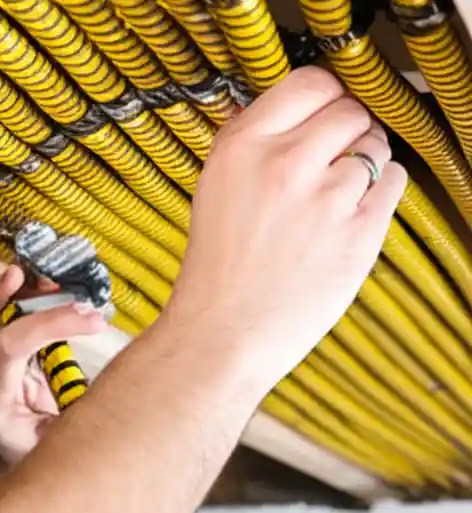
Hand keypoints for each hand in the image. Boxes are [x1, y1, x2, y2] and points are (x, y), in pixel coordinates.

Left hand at [0, 264, 108, 465]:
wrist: (22, 456)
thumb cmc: (43, 454)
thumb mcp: (63, 442)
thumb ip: (79, 415)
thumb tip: (116, 386)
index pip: (7, 349)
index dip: (50, 326)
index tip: (94, 321)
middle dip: (34, 300)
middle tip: (72, 288)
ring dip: (27, 291)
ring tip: (62, 281)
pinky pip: (0, 312)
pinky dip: (24, 295)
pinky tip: (49, 286)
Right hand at [163, 65, 405, 387]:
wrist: (222, 333)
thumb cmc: (217, 266)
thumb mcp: (214, 187)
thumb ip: (251, 142)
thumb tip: (287, 107)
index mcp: (242, 149)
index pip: (310, 84)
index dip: (325, 95)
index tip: (326, 109)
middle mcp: (284, 165)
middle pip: (350, 111)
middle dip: (348, 129)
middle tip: (334, 155)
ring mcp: (325, 199)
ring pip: (376, 146)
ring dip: (365, 162)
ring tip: (336, 194)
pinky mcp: (359, 232)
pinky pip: (394, 181)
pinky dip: (380, 190)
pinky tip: (351, 212)